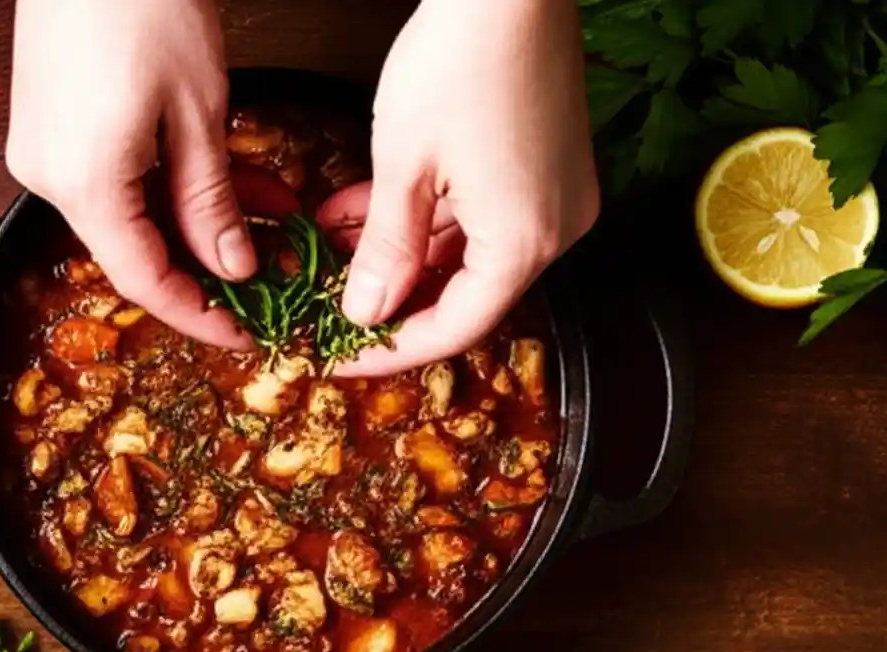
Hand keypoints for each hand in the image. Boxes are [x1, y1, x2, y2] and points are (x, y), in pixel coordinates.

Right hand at [5, 0, 254, 348]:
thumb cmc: (142, 5)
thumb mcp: (197, 113)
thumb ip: (210, 201)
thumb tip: (231, 265)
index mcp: (81, 184)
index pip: (144, 281)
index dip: (198, 315)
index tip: (243, 333)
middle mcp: (49, 177)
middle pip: (135, 249)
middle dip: (207, 263)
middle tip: (270, 270)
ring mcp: (45, 149)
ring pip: (131, 213)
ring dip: (195, 218)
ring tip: (264, 211)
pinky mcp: (52, 125)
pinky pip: (115, 178)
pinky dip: (167, 184)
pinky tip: (221, 177)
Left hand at [322, 0, 599, 374]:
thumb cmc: (461, 61)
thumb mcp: (404, 167)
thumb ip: (386, 250)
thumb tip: (367, 312)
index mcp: (525, 243)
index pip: (454, 328)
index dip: (391, 349)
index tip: (340, 356)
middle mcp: (554, 229)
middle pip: (464, 293)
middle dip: (390, 297)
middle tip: (329, 302)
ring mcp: (556, 197)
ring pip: (466, 252)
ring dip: (400, 252)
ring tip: (333, 246)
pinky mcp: (547, 167)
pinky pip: (482, 215)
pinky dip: (427, 218)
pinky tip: (367, 209)